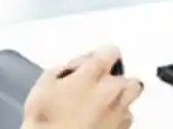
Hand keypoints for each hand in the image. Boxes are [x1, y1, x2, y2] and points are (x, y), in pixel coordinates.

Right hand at [21, 45, 143, 128]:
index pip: (110, 52)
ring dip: (119, 100)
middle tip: (99, 87)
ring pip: (129, 100)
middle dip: (116, 80)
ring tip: (100, 107)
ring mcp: (119, 115)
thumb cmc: (46, 122)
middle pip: (128, 78)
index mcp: (92, 75)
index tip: (93, 63)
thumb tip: (72, 70)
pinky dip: (117, 119)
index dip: (101, 56)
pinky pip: (125, 120)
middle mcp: (111, 92)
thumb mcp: (42, 87)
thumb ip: (62, 70)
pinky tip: (101, 122)